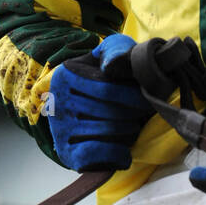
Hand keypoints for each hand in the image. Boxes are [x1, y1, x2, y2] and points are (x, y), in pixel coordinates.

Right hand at [41, 34, 153, 170]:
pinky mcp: (65, 152)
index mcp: (66, 75)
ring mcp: (60, 129)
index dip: (134, 97)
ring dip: (129, 133)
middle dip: (134, 116)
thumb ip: (115, 48)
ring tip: (133, 126)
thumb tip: (110, 65)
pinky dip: (115, 155)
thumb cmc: (103, 76)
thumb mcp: (109, 55)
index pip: (108, 90)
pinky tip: (124, 150)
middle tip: (142, 114)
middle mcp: (58, 102)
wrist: (80, 102)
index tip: (147, 99)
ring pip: (107, 134)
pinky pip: (94, 156)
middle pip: (110, 114)